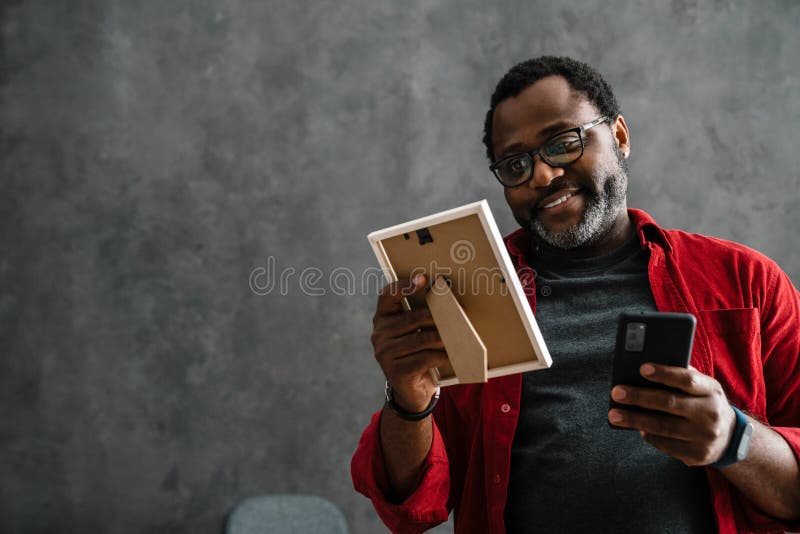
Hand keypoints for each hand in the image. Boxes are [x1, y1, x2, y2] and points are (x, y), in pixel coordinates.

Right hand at [371, 274, 447, 412]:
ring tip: (460, 337)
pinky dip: (442, 356)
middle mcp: (379, 334)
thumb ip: (420, 317)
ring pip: (422, 339)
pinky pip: (425, 358)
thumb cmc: (416, 355)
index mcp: (382, 318)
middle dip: (439, 317)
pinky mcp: (395, 371)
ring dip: (444, 338)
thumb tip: (447, 304)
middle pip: (414, 318)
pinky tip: (452, 356)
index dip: (404, 285)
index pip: (388, 296)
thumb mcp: (415, 333)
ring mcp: (385, 353)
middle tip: (459, 315)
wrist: (411, 391)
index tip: (423, 278)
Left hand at [608, 363, 737, 465]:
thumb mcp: (702, 387)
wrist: (730, 437)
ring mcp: (705, 436)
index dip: (664, 374)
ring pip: (664, 427)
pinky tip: (636, 428)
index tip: (642, 369)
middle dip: (639, 397)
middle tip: (616, 393)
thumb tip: (644, 371)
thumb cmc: (704, 403)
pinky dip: (649, 436)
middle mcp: (711, 413)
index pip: (687, 380)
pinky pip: (666, 445)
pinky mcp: (697, 454)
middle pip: (670, 403)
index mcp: (711, 390)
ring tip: (614, 415)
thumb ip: (681, 377)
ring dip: (635, 420)